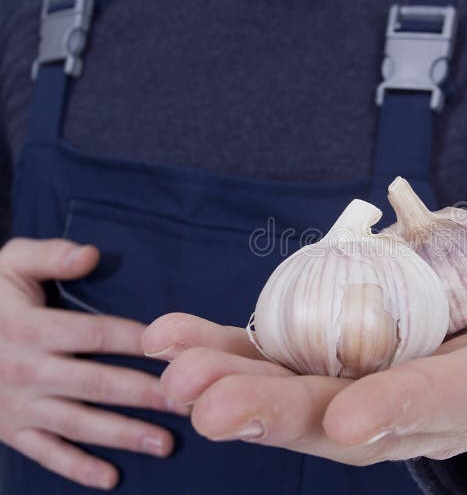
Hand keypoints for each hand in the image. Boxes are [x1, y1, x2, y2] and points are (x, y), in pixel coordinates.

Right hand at [0, 238, 187, 489]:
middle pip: (97, 384)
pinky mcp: (9, 431)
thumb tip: (91, 254)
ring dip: (123, 435)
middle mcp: (27, 370)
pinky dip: (77, 468)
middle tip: (188, 404)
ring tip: (165, 444)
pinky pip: (46, 453)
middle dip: (146, 395)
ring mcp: (18, 406)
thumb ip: (49, 256)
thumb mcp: (8, 265)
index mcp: (31, 329)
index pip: (96, 335)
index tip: (178, 350)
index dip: (139, 341)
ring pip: (79, 423)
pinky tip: (110, 477)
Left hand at [142, 236, 466, 464]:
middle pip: (355, 413)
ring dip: (238, 383)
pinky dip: (226, 346)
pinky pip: (276, 355)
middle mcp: (425, 397)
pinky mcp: (336, 356)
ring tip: (178, 371)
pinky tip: (174, 334)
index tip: (360, 417)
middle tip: (216, 406)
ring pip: (301, 393)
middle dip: (287, 414)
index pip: (454, 403)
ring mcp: (372, 380)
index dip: (411, 408)